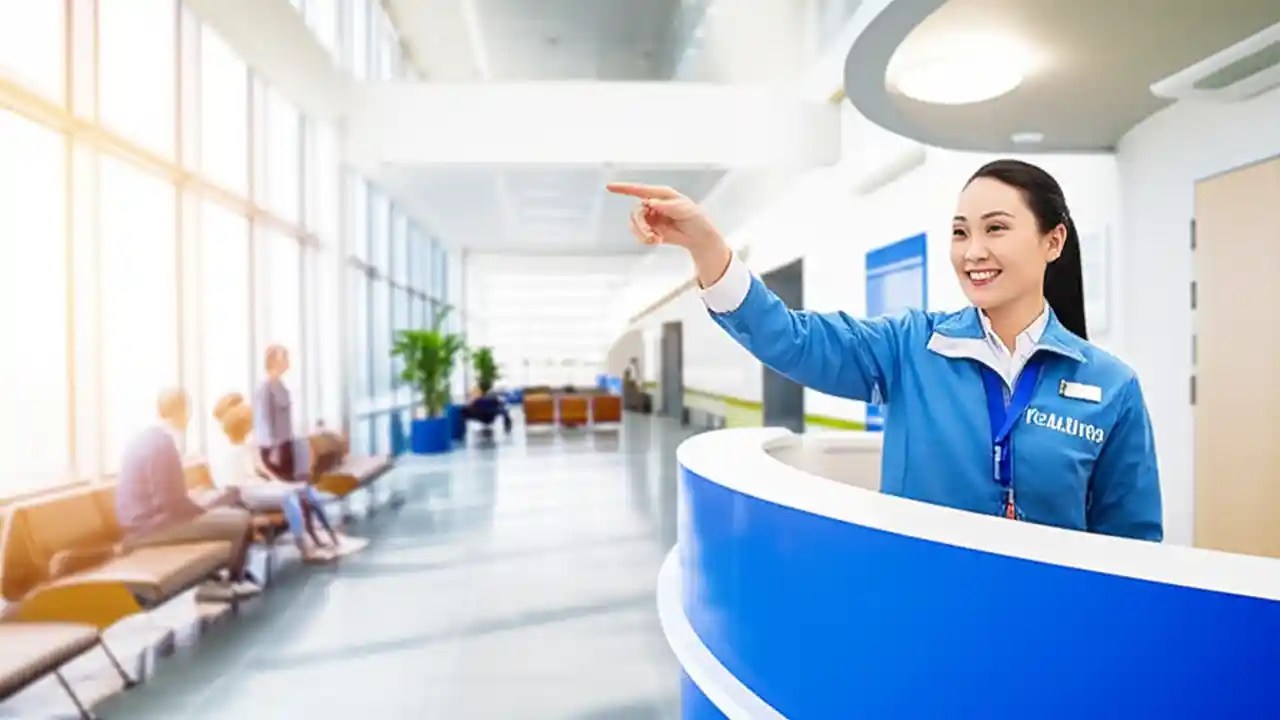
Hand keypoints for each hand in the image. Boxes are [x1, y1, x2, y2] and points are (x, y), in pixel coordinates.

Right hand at [606, 182, 733, 287]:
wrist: (698, 236)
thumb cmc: (695, 217)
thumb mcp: (684, 209)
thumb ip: (668, 206)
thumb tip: (652, 203)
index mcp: (661, 194)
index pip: (639, 190)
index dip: (623, 188)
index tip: (609, 187)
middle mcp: (653, 204)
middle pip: (636, 212)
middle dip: (641, 226)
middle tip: (650, 236)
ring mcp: (650, 216)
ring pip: (635, 224)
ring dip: (642, 234)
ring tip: (655, 240)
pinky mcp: (649, 228)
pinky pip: (639, 233)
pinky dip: (645, 239)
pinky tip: (657, 240)